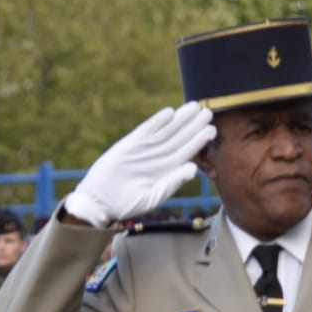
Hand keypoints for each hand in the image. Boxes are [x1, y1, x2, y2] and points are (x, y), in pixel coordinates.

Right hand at [62, 102, 215, 226]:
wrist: (100, 202)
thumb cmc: (127, 205)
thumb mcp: (153, 197)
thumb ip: (172, 183)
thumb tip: (193, 169)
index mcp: (167, 171)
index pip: (187, 152)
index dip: (199, 141)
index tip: (211, 130)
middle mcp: (158, 157)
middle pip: (179, 138)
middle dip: (193, 125)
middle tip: (208, 111)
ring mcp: (145, 149)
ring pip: (166, 131)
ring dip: (179, 119)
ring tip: (194, 107)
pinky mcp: (129, 143)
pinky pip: (146, 130)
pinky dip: (157, 121)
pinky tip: (169, 112)